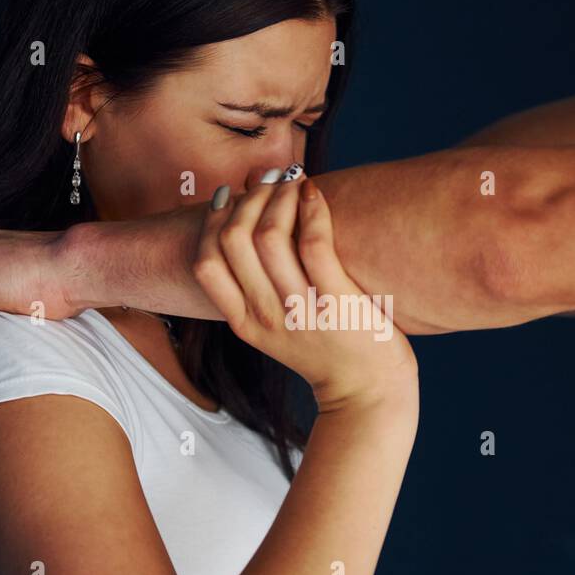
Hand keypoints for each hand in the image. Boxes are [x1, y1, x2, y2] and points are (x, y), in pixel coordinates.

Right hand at [194, 176, 416, 412]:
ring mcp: (301, 311)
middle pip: (234, 241)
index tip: (229, 196)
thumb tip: (249, 229)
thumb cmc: (327, 350)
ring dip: (280, 196)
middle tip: (269, 181)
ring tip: (294, 182)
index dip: (212, 222)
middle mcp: (267, 317)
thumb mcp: (277, 329)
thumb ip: (259, 290)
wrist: (369, 394)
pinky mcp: (338, 304)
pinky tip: (316, 195)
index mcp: (245, 323)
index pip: (205, 264)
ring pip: (270, 237)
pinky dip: (312, 210)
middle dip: (248, 198)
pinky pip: (315, 245)